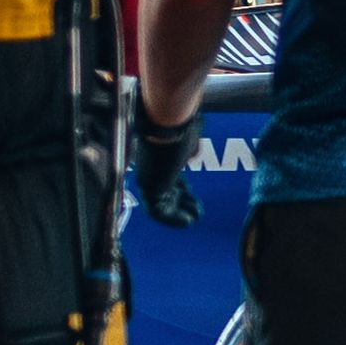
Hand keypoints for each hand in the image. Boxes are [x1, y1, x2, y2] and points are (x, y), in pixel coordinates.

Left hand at [122, 93, 200, 224]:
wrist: (166, 123)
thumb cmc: (177, 125)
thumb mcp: (188, 138)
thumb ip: (189, 148)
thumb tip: (193, 153)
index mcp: (157, 156)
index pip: (168, 178)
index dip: (182, 189)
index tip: (193, 196)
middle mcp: (149, 169)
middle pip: (164, 193)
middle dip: (182, 203)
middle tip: (197, 210)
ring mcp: (147, 178)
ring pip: (161, 204)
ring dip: (178, 213)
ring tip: (193, 218)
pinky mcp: (149, 188)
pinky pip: (158, 211)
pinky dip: (173, 218)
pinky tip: (187, 221)